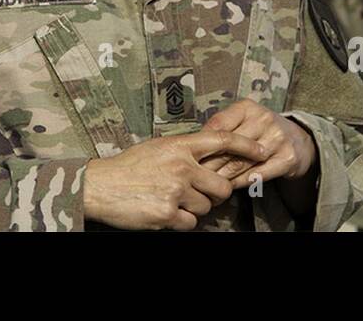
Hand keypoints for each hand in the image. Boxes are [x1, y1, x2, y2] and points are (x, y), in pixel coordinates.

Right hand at [83, 129, 269, 230]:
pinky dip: (180, 222)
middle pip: (221, 186)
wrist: (99, 186)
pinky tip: (163, 212)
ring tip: (170, 201)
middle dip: (216, 195)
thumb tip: (209, 157)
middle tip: (201, 194)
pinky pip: (190, 223)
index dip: (247, 145)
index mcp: (179, 145)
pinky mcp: (167, 213)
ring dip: (193, 209)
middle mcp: (181, 165)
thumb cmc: (127, 167)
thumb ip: (183, 151)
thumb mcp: (158, 148)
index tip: (263, 150)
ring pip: (206, 207)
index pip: (222, 139)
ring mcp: (175, 190)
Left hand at [198, 99, 317, 190]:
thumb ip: (222, 128)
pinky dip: (240, 183)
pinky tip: (230, 186)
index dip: (203, 143)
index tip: (192, 156)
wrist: (298, 140)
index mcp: (248, 107)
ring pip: (241, 162)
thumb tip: (194, 144)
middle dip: (210, 164)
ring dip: (223, 176)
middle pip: (229, 147)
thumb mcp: (243, 120)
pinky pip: (256, 175)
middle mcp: (264, 119)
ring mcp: (277, 139)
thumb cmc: (262, 130)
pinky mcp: (287, 158)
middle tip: (196, 176)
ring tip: (209, 184)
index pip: (219, 125)